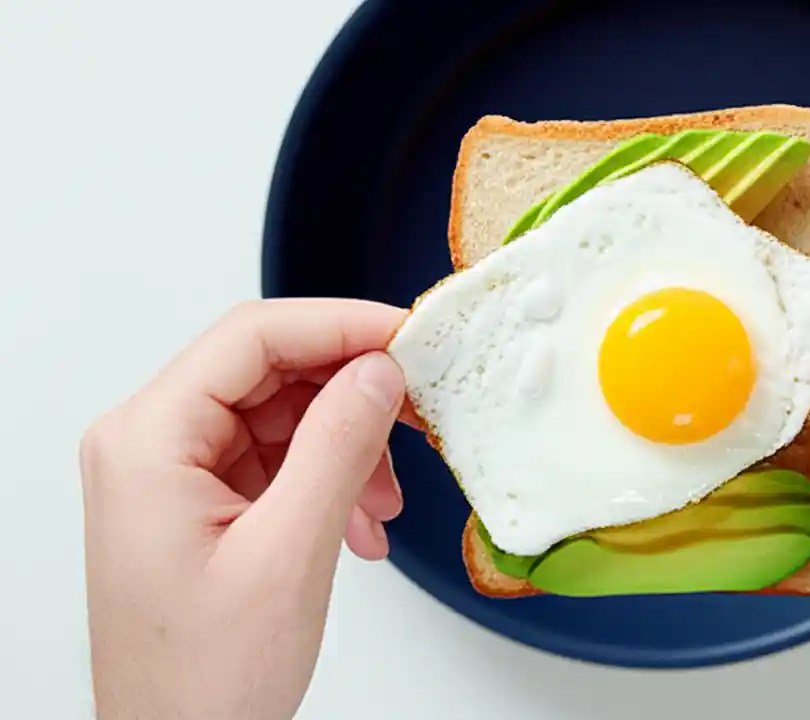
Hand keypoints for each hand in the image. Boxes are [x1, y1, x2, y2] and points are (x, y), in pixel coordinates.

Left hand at [79, 299, 410, 719]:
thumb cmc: (202, 679)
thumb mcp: (288, 555)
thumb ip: (337, 447)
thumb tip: (378, 371)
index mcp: (148, 440)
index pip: (253, 337)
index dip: (341, 325)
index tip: (410, 337)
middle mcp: (151, 444)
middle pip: (271, 370)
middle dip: (352, 394)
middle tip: (420, 410)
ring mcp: (175, 472)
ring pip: (283, 414)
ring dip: (348, 446)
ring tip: (384, 501)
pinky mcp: (202, 501)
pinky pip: (279, 458)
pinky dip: (330, 480)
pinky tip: (360, 525)